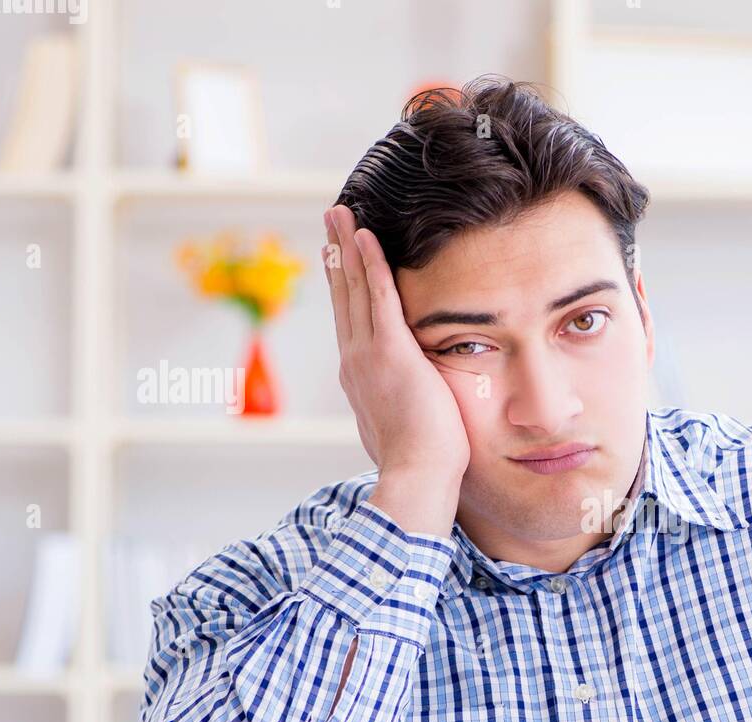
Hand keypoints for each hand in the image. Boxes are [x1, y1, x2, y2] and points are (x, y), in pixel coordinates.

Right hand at [323, 204, 469, 483]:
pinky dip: (371, 265)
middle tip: (331, 219)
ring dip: (348, 247)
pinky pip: (379, 298)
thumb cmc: (419, 462)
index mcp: (359, 378)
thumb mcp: (402, 427)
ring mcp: (368, 356)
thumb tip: (407, 405)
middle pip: (343, 296)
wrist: (417, 477)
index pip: (350, 321)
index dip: (342, 285)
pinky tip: (367, 237)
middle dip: (336, 254)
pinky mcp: (391, 353)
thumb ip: (400, 406)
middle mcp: (355, 361)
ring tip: (341, 213)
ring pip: (353, 289)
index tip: (337, 256)